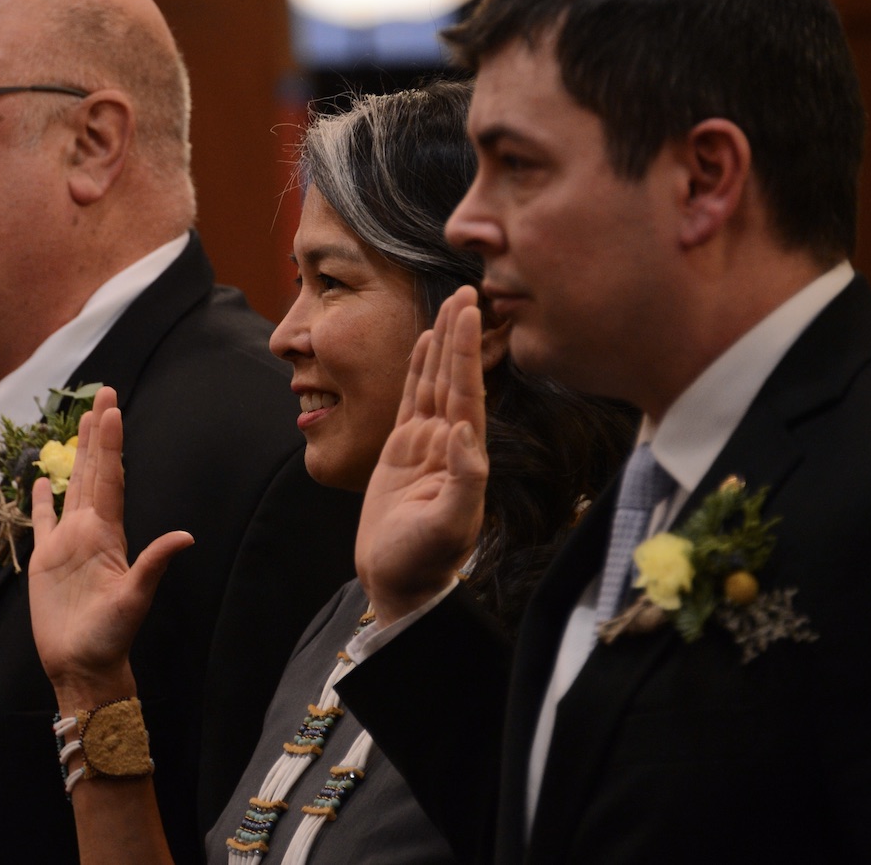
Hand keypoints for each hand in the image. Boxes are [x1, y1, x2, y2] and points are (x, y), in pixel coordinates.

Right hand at [28, 386, 192, 699]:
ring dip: (75, 456)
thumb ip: (153, 564)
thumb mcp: (135, 599)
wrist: (83, 665)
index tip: (112, 409)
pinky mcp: (47, 560)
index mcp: (110, 535)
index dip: (111, 444)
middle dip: (98, 434)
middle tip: (105, 393)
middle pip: (95, 472)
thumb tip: (185, 538)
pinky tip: (42, 480)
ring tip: (79, 423)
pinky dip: (42, 500)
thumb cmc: (111, 636)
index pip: (111, 479)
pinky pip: (44, 521)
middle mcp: (90, 531)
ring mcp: (68, 543)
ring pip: (72, 488)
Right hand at [355, 286, 487, 624]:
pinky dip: (420, 368)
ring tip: (450, 304)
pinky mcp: (404, 449)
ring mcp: (427, 443)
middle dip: (460, 333)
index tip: (471, 310)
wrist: (399, 582)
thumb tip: (463, 432)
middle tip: (467, 289)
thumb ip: (463, 480)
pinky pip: (413, 398)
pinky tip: (425, 343)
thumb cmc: (422, 560)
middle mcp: (450, 442)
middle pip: (455, 376)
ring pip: (435, 381)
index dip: (467, 350)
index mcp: (464, 454)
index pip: (466, 391)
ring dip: (443, 343)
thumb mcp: (448, 525)